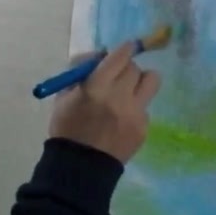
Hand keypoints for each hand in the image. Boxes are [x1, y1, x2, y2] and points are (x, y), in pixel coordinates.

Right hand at [48, 42, 161, 162]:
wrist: (80, 166)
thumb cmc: (68, 128)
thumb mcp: (64, 96)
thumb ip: (81, 72)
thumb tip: (100, 55)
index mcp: (96, 87)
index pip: (120, 56)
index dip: (125, 49)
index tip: (126, 48)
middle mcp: (119, 96)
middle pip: (134, 68)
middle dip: (126, 68)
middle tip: (119, 76)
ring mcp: (135, 113)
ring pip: (151, 81)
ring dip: (141, 81)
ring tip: (130, 91)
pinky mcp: (144, 127)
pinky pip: (145, 107)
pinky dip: (135, 108)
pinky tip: (122, 120)